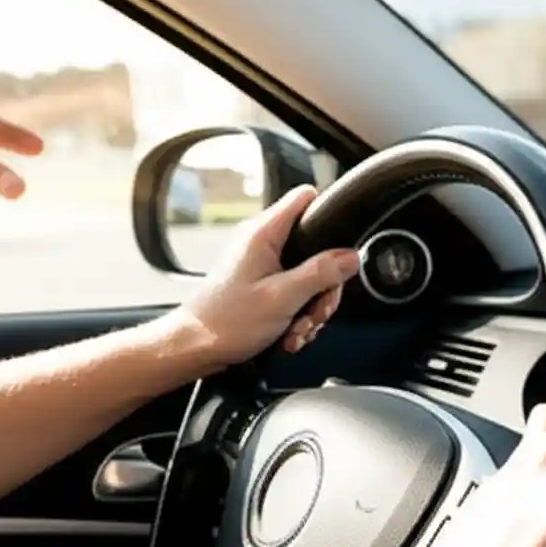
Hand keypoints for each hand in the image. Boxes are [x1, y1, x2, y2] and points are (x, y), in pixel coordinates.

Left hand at [177, 185, 359, 370]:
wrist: (194, 348)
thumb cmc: (226, 323)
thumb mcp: (283, 297)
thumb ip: (321, 274)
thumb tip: (351, 257)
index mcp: (264, 234)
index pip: (305, 198)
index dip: (327, 217)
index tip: (338, 251)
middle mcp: (260, 242)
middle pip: (314, 247)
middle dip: (323, 285)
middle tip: (316, 310)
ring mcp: (259, 263)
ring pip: (307, 275)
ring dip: (310, 307)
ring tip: (298, 329)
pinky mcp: (258, 283)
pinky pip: (292, 291)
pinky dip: (296, 314)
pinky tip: (290, 334)